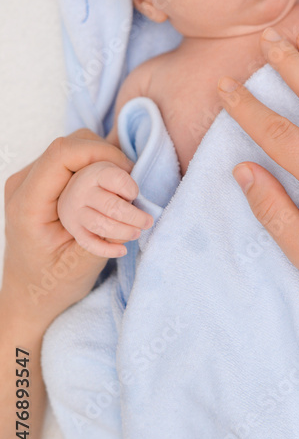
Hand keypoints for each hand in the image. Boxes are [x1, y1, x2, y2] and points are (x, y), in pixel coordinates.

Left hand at [2, 130, 150, 329]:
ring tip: (121, 192)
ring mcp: (32, 180)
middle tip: (129, 188)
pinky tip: (108, 190)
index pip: (63, 153)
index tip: (129, 176)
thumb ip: (106, 229)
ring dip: (106, 161)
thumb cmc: (52, 285)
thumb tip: (133, 200)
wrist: (30, 295)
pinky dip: (98, 166)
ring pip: (78, 145)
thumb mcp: (83, 263)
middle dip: (109, 157)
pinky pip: (76, 158)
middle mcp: (24, 185)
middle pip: (73, 143)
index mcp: (28, 204)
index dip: (102, 153)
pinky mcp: (44, 180)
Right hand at [57, 160, 153, 258]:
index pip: (117, 180)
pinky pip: (89, 243)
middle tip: (147, 222)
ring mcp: (75, 212)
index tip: (136, 195)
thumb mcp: (115, 171)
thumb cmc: (104, 182)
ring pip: (100, 225)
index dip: (131, 189)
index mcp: (96, 174)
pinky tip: (122, 251)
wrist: (74, 190)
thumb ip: (128, 180)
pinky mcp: (73, 229)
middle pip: (111, 206)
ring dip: (123, 232)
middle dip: (134, 217)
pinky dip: (107, 250)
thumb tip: (145, 198)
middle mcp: (82, 192)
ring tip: (137, 233)